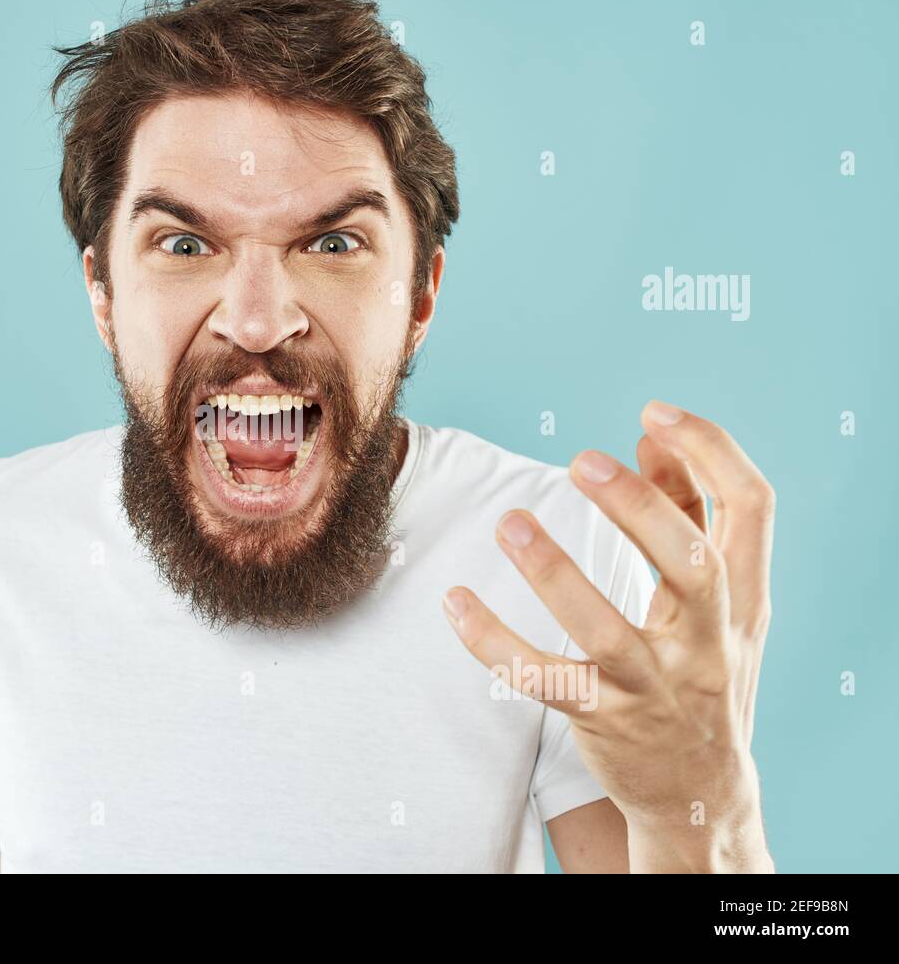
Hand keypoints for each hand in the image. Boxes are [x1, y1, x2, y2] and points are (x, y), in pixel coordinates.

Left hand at [441, 401, 774, 871]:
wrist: (702, 794)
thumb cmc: (701, 669)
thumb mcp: (716, 600)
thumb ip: (686, 514)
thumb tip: (653, 437)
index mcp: (744, 599)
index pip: (751, 510)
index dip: (711, 452)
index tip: (653, 414)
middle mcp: (710, 642)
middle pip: (692, 565)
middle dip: (639, 509)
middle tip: (582, 460)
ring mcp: (656, 687)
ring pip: (607, 631)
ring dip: (555, 574)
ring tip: (509, 522)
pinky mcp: (604, 721)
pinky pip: (542, 681)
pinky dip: (494, 643)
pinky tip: (455, 601)